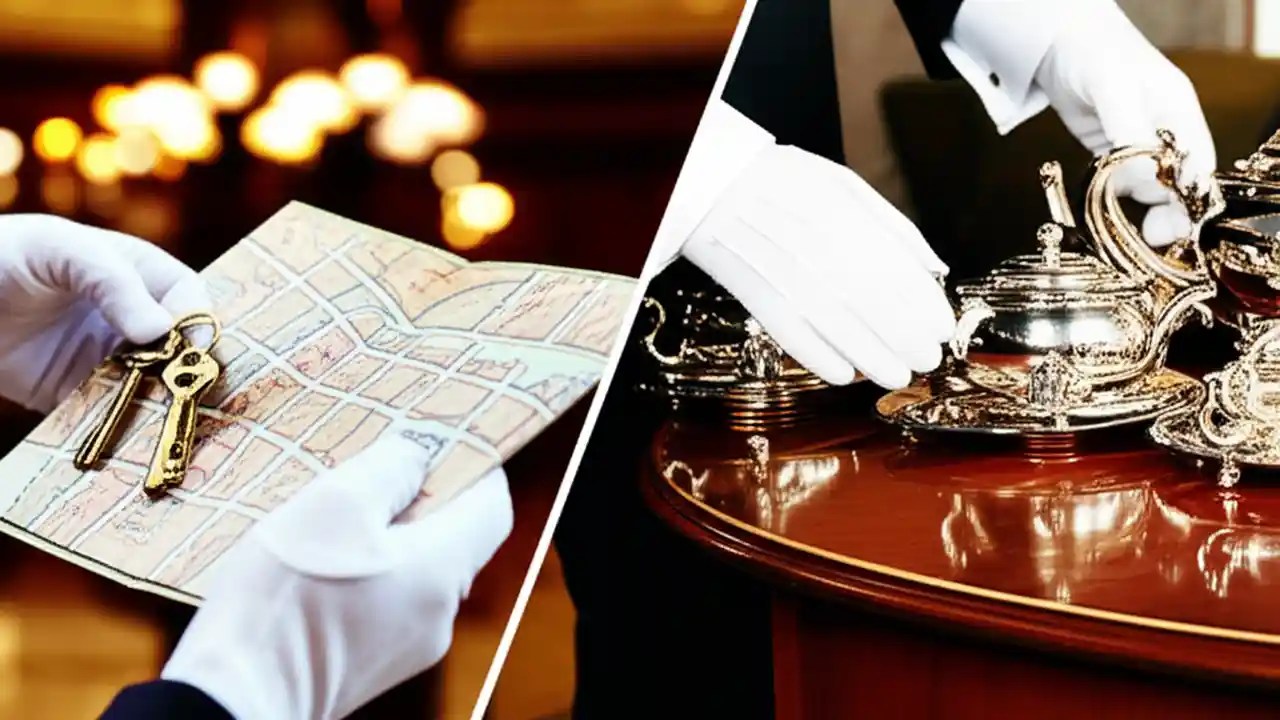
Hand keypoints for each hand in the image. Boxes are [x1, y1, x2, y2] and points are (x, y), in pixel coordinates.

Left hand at [0, 214, 209, 412]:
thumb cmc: (8, 255)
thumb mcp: (63, 250)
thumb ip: (113, 282)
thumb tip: (162, 331)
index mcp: (141, 278)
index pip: (189, 300)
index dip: (198, 322)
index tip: (195, 348)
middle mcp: (132, 322)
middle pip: (181, 350)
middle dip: (191, 372)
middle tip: (191, 393)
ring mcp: (107, 360)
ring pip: (153, 387)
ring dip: (161, 406)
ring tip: (165, 422)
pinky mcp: (77, 394)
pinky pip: (110, 414)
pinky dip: (122, 428)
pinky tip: (129, 438)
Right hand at [161, 435, 513, 719]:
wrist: (233, 699)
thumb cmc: (283, 600)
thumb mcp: (334, 505)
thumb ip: (389, 469)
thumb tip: (418, 455)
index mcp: (442, 570)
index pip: (490, 504)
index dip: (470, 465)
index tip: (436, 438)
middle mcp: (438, 612)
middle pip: (451, 534)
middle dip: (419, 495)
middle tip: (371, 464)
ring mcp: (407, 644)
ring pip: (414, 567)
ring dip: (383, 534)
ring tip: (331, 510)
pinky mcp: (370, 663)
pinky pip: (384, 600)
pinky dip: (363, 570)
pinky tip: (315, 558)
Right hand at [683, 143, 954, 388]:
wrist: (714, 183)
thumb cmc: (785, 184)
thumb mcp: (844, 185)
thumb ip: (893, 226)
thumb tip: (934, 268)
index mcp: (843, 213)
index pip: (896, 267)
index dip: (924, 305)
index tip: (941, 329)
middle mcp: (816, 243)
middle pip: (871, 300)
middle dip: (905, 337)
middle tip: (926, 359)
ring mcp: (783, 269)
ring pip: (834, 323)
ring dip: (870, 356)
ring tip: (895, 375)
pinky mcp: (753, 291)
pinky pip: (790, 332)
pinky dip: (818, 357)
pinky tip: (843, 374)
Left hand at [1034, 0, 1215, 245]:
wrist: (1058, 44)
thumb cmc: (1094, 53)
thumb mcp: (1114, 87)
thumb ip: (1130, 130)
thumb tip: (1147, 172)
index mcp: (1179, 115)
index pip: (1197, 167)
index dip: (1189, 200)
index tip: (1171, 227)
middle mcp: (1164, 134)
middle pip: (1176, 186)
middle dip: (1165, 215)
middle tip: (1146, 240)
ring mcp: (1137, 146)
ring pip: (1147, 191)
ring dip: (1136, 214)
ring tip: (1118, 235)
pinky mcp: (1110, 154)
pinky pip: (1118, 187)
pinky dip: (1111, 204)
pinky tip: (1099, 216)